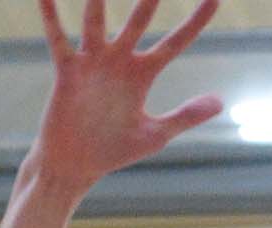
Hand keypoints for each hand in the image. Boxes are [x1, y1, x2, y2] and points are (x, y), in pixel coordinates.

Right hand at [35, 0, 221, 197]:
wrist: (76, 167)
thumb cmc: (113, 151)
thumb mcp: (154, 135)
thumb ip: (185, 116)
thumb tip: (220, 102)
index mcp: (143, 74)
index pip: (176, 42)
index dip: (196, 21)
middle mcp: (119, 60)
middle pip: (139, 19)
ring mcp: (92, 62)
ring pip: (97, 19)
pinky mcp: (67, 71)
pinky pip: (58, 39)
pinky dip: (50, 16)